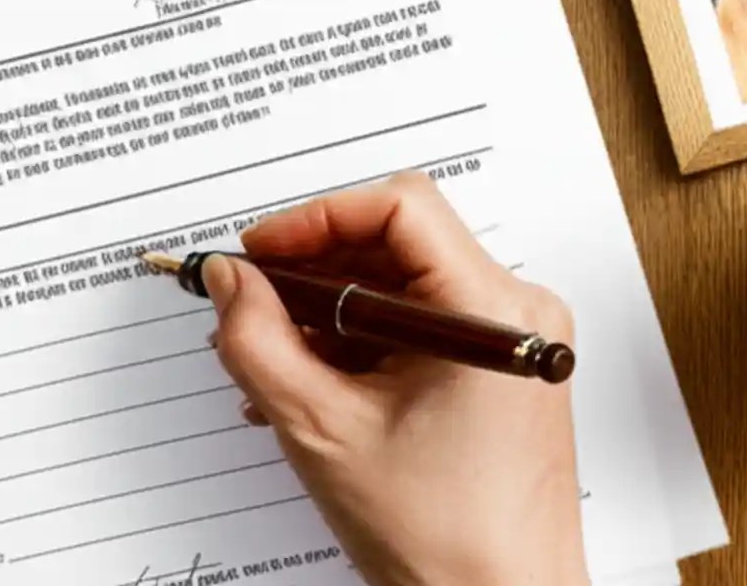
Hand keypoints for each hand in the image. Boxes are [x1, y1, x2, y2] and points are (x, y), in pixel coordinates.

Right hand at [203, 173, 586, 585]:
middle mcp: (515, 312)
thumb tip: (230, 281)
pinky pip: (416, 326)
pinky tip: (308, 382)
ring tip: (269, 357)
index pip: (399, 207)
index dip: (315, 218)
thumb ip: (259, 342)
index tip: (260, 252)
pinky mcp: (495, 370)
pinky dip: (358, 343)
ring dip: (327, 313)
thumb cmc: (446, 540)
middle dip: (312, 270)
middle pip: (397, 242)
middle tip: (250, 301)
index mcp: (491, 311)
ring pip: (400, 286)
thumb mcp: (323, 430)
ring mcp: (508, 342)